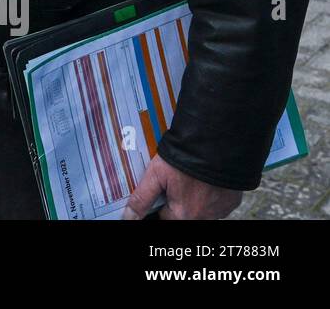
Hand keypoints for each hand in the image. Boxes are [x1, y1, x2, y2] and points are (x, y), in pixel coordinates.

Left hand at [122, 154, 242, 219]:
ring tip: (190, 179)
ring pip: (201, 210)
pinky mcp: (232, 201)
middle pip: (183, 215)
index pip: (164, 218)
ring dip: (194, 200)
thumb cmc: (185, 158)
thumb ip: (142, 198)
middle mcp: (204, 217)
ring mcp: (220, 210)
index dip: (159, 204)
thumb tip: (130, 216)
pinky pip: (217, 203)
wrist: (216, 144)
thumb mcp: (156, 174)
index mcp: (184, 214)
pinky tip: (204, 180)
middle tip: (176, 182)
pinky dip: (210, 195)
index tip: (160, 191)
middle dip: (177, 202)